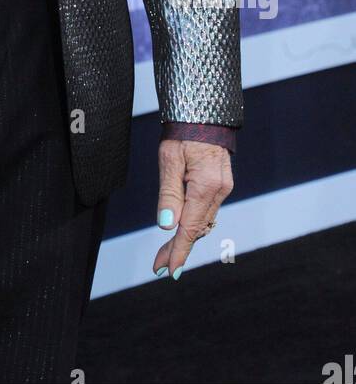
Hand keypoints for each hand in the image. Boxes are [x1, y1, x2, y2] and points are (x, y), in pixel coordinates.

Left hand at [152, 140, 232, 279]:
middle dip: (178, 248)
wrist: (204, 113)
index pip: (189, 227)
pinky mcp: (222, 184)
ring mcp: (223, 188)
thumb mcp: (169, 159)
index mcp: (206, 186)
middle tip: (160, 266)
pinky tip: (182, 230)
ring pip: (203, 221)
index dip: (178, 251)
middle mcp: (219, 191)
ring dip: (186, 238)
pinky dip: (194, 223)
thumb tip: (167, 225)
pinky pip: (207, 211)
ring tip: (167, 253)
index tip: (168, 270)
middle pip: (196, 229)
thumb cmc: (183, 132)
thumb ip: (169, 194)